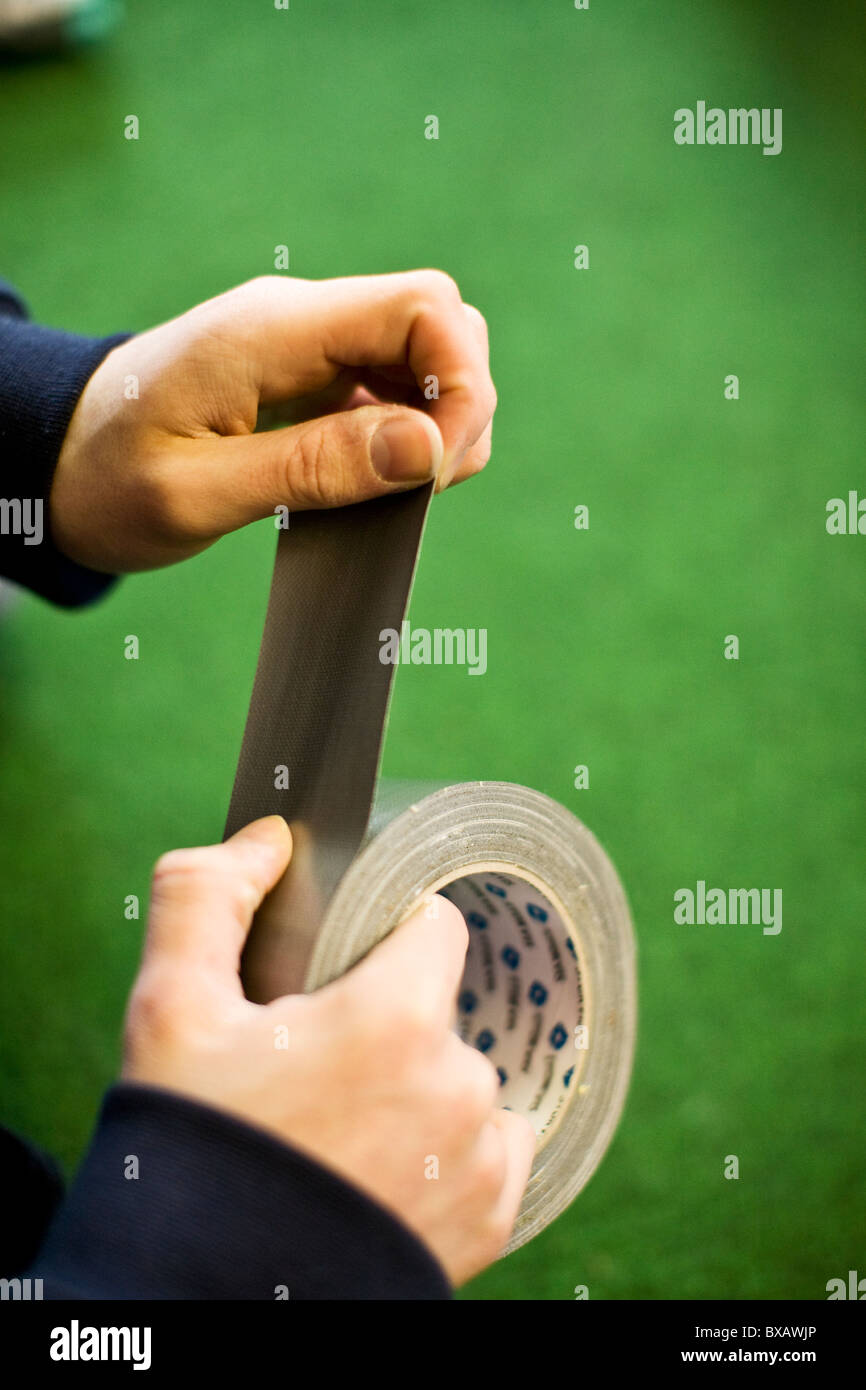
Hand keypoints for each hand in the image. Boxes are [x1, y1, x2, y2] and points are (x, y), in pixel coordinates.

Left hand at [51, 271, 495, 571]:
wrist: (58, 463)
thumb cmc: (111, 481)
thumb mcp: (200, 494)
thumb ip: (315, 467)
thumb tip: (427, 447)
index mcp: (271, 330)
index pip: (421, 307)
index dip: (463, 383)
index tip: (437, 467)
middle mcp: (300, 320)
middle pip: (441, 323)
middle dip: (461, 405)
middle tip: (423, 488)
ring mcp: (308, 344)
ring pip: (427, 355)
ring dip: (440, 424)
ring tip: (400, 491)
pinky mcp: (310, 375)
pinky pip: (392, 386)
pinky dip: (410, 434)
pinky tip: (379, 480)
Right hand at [122, 816, 534, 1285]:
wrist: (206, 1295)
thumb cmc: (194, 1147)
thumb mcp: (171, 1010)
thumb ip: (207, 898)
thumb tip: (267, 838)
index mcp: (396, 1017)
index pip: (437, 926)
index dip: (390, 936)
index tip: (349, 970)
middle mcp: (458, 1083)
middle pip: (441, 1012)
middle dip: (389, 1024)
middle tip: (317, 1071)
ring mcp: (480, 1157)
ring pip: (462, 1082)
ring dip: (419, 1091)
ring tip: (343, 1131)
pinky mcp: (490, 1221)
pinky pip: (489, 1152)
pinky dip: (448, 1154)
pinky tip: (384, 1170)